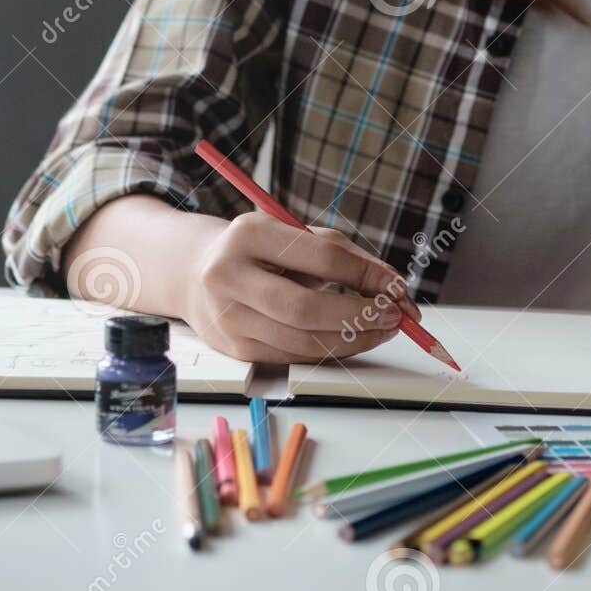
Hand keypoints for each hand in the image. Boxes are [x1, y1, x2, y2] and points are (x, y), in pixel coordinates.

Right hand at [180, 211, 419, 363]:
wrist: (194, 271)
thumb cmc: (258, 250)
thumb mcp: (294, 235)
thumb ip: (345, 256)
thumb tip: (394, 287)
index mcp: (249, 234)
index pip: (322, 258)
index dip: (367, 275)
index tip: (396, 287)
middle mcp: (230, 276)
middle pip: (308, 309)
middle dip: (360, 316)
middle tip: (393, 316)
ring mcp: (228, 316)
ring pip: (302, 341)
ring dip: (351, 340)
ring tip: (378, 329)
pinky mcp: (234, 347)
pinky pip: (292, 356)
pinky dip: (328, 351)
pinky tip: (348, 339)